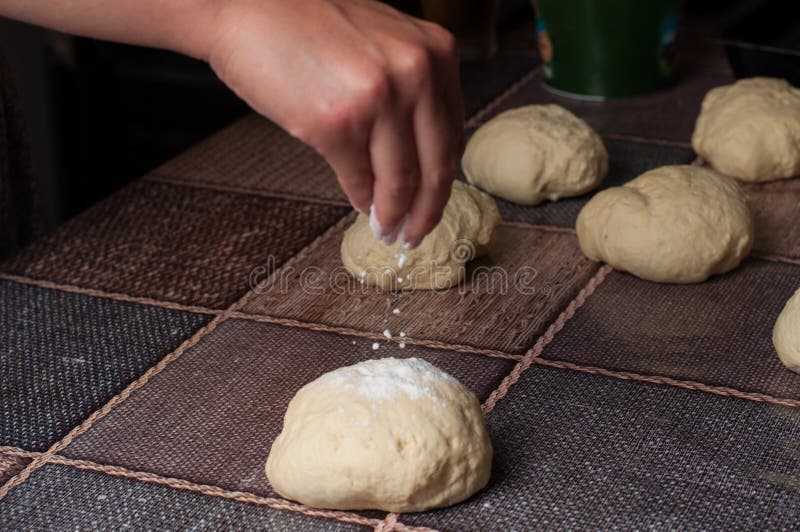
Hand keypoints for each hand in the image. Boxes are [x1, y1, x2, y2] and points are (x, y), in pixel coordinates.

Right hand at [208, 0, 463, 246]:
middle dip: (427, 210)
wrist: (245, 6)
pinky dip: (361, 198)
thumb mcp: (383, 43)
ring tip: (387, 230)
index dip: (444, 179)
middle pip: (437, 164)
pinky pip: (359, 178)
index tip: (435, 202)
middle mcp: (416, 73)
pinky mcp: (338, 123)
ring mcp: (378, 98)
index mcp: (436, 53)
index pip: (453, 134)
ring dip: (393, 214)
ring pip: (401, 180)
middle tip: (415, 234)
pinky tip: (360, 205)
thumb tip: (418, 157)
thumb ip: (410, 90)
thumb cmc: (308, 25)